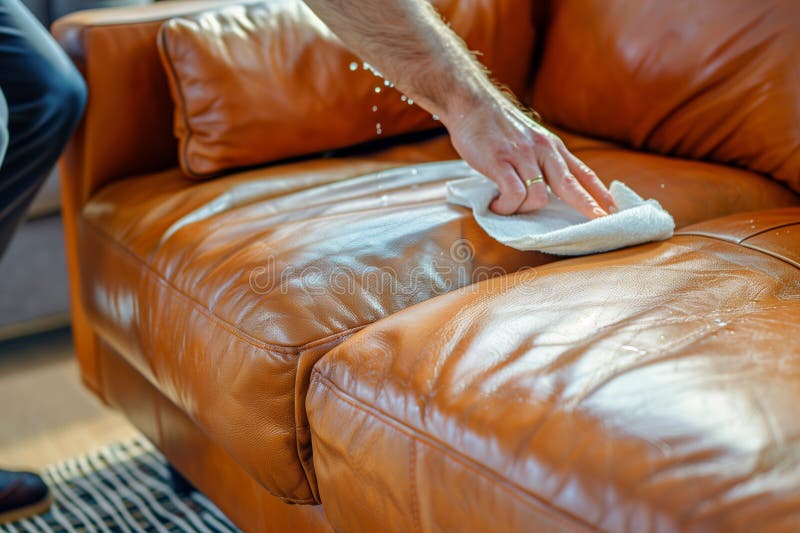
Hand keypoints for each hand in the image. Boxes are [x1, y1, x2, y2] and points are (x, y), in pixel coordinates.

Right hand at [443, 96, 616, 217]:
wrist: (472, 104)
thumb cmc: (498, 126)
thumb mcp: (530, 140)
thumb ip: (543, 161)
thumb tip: (553, 189)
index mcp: (552, 148)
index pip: (582, 173)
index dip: (599, 192)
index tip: (613, 209)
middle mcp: (542, 151)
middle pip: (571, 184)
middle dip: (587, 205)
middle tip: (599, 221)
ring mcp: (521, 156)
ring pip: (537, 196)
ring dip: (523, 209)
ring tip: (508, 207)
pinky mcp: (500, 161)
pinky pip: (513, 193)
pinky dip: (506, 206)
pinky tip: (497, 205)